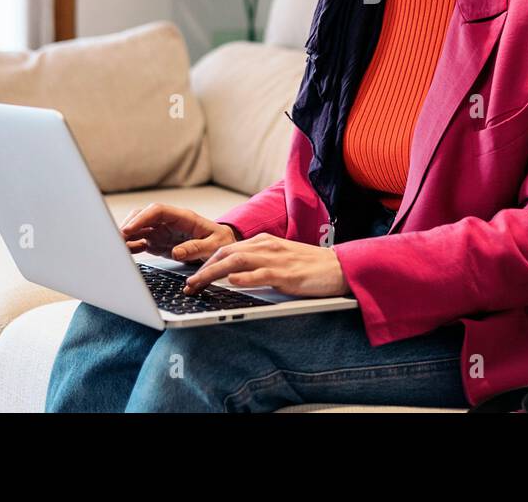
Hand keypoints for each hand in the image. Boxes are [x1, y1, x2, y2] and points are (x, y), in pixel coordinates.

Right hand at [118, 203, 237, 262]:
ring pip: (138, 228)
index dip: (141, 218)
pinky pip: (140, 240)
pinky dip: (132, 245)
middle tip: (117, 240)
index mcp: (183, 217)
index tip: (128, 229)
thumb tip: (178, 252)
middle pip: (143, 216)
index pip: (157, 211)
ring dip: (127, 236)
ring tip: (119, 248)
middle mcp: (169, 222)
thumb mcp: (215, 246)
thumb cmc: (221, 242)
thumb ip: (197, 248)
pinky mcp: (158, 242)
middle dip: (128, 225)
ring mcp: (162, 231)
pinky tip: (129, 252)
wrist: (223, 247)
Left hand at [181, 233, 350, 298]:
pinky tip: (231, 282)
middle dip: (204, 269)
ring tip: (199, 284)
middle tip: (189, 285)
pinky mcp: (286, 273)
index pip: (227, 249)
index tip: (194, 277)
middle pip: (226, 253)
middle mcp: (266, 246)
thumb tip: (233, 274)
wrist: (338, 266)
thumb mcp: (279, 259)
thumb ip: (257, 263)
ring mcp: (276, 259)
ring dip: (214, 273)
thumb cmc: (309, 266)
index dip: (207, 263)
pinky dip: (244, 277)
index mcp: (263, 242)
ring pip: (237, 261)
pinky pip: (260, 274)